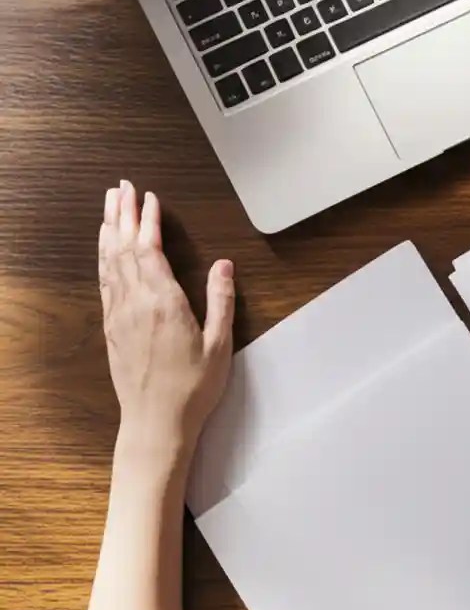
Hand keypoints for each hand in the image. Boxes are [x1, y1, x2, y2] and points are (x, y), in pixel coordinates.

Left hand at [98, 181, 235, 460]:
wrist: (155, 423)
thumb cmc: (193, 388)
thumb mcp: (220, 344)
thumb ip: (221, 301)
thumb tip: (224, 265)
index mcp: (163, 304)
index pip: (150, 251)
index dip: (149, 221)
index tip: (151, 198)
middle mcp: (135, 304)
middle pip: (124, 248)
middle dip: (123, 214)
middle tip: (122, 186)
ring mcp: (119, 315)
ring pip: (109, 262)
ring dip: (109, 230)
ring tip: (110, 205)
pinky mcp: (111, 328)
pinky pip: (105, 282)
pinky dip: (104, 258)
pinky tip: (106, 248)